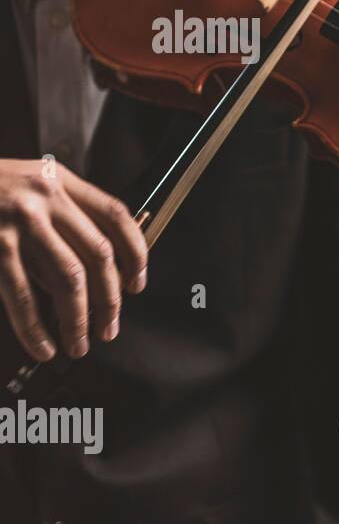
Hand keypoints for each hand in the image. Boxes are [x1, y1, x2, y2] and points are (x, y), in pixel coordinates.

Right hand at [0, 159, 147, 361]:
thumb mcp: (28, 184)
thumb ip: (64, 213)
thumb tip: (103, 267)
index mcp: (60, 179)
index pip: (116, 216)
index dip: (135, 254)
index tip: (136, 285)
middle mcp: (44, 196)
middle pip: (98, 254)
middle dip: (110, 299)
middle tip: (110, 328)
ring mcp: (17, 221)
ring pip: (68, 279)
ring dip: (78, 319)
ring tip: (79, 344)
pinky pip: (23, 295)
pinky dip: (35, 327)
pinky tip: (43, 345)